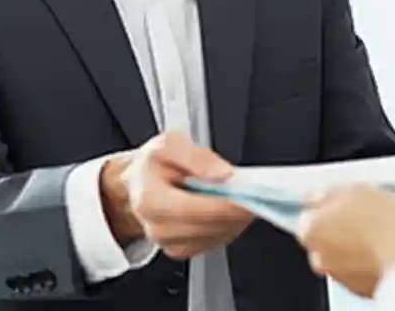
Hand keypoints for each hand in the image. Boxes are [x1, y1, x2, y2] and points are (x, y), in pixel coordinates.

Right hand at [100, 130, 254, 258]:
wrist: (138, 184)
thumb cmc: (154, 164)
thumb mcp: (170, 144)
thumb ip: (197, 157)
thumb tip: (223, 174)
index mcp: (150, 200)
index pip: (197, 209)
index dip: (228, 203)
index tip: (253, 193)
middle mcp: (158, 228)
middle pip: (211, 225)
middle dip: (237, 208)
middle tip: (256, 191)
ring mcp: (169, 243)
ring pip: (217, 235)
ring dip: (235, 217)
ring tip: (242, 195)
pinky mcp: (182, 250)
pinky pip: (215, 241)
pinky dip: (228, 225)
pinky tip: (228, 209)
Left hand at [297, 185, 394, 298]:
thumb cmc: (384, 224)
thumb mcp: (358, 190)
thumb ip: (332, 193)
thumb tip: (321, 195)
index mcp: (309, 229)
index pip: (311, 213)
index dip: (330, 204)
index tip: (345, 200)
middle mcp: (317, 256)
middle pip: (324, 235)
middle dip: (340, 226)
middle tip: (365, 215)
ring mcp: (337, 274)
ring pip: (341, 253)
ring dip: (354, 244)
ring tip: (380, 233)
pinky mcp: (358, 287)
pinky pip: (358, 268)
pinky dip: (366, 260)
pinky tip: (384, 250)